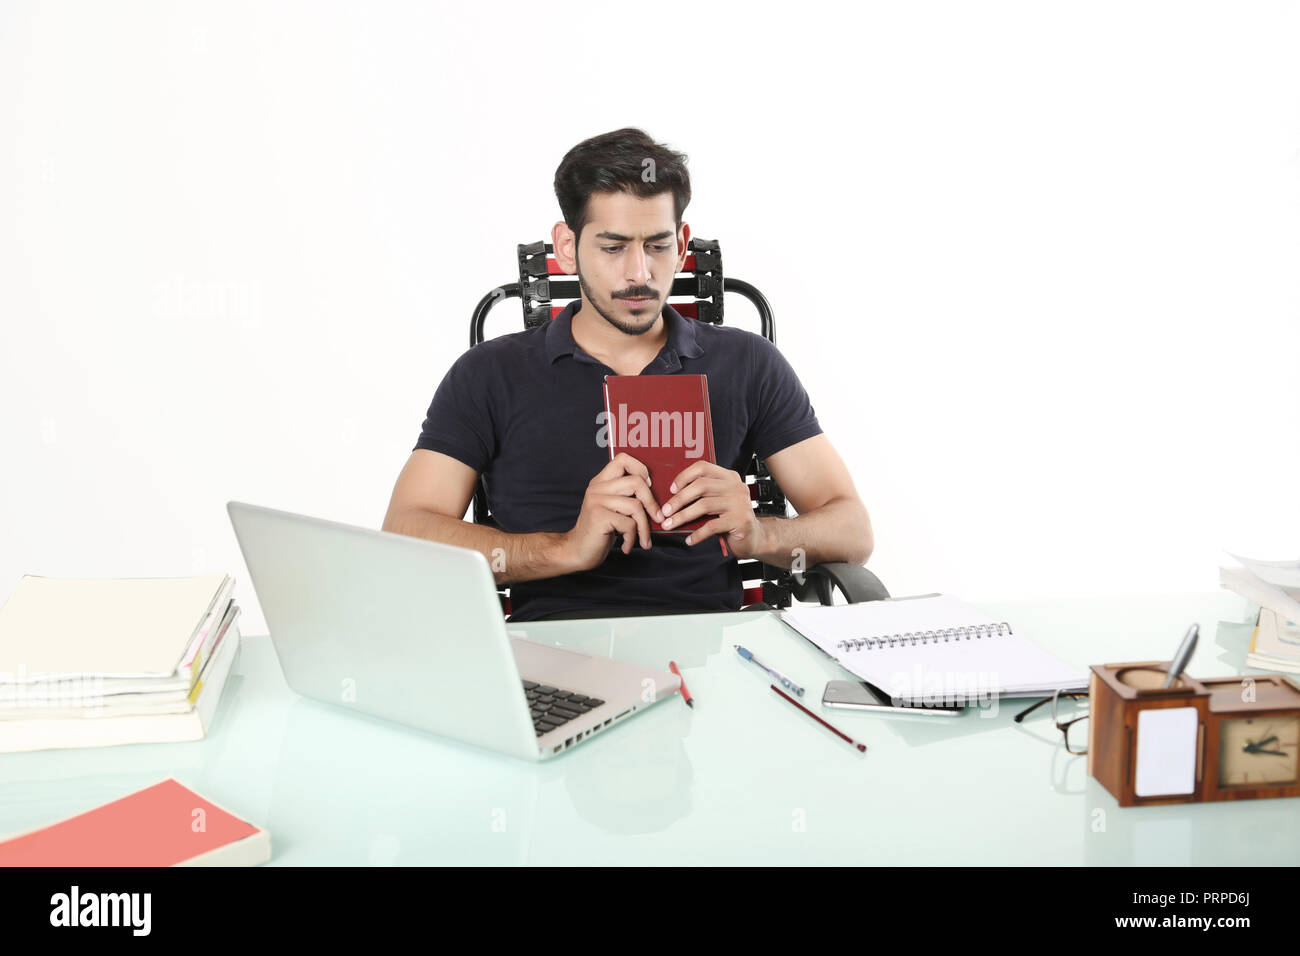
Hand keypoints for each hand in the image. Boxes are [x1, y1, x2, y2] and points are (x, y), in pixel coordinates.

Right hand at [561, 453, 662, 570]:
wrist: (577, 552)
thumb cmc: (601, 532)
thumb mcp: (614, 510)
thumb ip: (627, 496)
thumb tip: (657, 494)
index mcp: (601, 482)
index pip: (623, 459)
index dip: (641, 469)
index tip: (649, 487)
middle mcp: (597, 488)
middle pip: (636, 482)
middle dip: (652, 503)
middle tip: (657, 518)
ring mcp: (596, 501)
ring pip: (636, 505)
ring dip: (644, 527)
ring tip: (644, 540)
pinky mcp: (598, 517)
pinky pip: (629, 524)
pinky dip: (633, 538)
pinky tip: (627, 546)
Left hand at [659, 461, 766, 557]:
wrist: (753, 538)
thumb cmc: (730, 519)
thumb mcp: (717, 502)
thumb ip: (702, 495)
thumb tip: (671, 498)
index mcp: (729, 477)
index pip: (703, 467)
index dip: (684, 477)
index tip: (671, 490)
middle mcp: (736, 486)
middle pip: (701, 486)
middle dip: (679, 500)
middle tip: (665, 512)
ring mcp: (740, 503)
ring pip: (704, 506)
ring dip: (682, 516)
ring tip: (670, 525)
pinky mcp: (740, 520)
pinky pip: (712, 526)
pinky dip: (697, 534)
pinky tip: (689, 540)